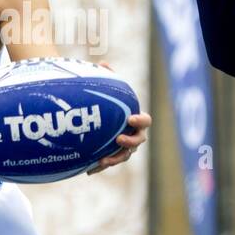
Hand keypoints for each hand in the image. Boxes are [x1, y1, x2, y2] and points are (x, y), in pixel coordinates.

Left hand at [86, 61, 150, 175]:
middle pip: (138, 141)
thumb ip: (107, 78)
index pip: (145, 121)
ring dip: (115, 158)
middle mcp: (133, 135)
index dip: (140, 121)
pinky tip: (89, 170)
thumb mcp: (107, 90)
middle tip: (118, 139)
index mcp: (135, 119)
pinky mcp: (111, 156)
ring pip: (124, 156)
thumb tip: (102, 63)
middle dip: (131, 142)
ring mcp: (123, 147)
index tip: (130, 119)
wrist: (98, 121)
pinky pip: (108, 163)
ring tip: (103, 160)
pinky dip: (100, 166)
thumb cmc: (107, 104)